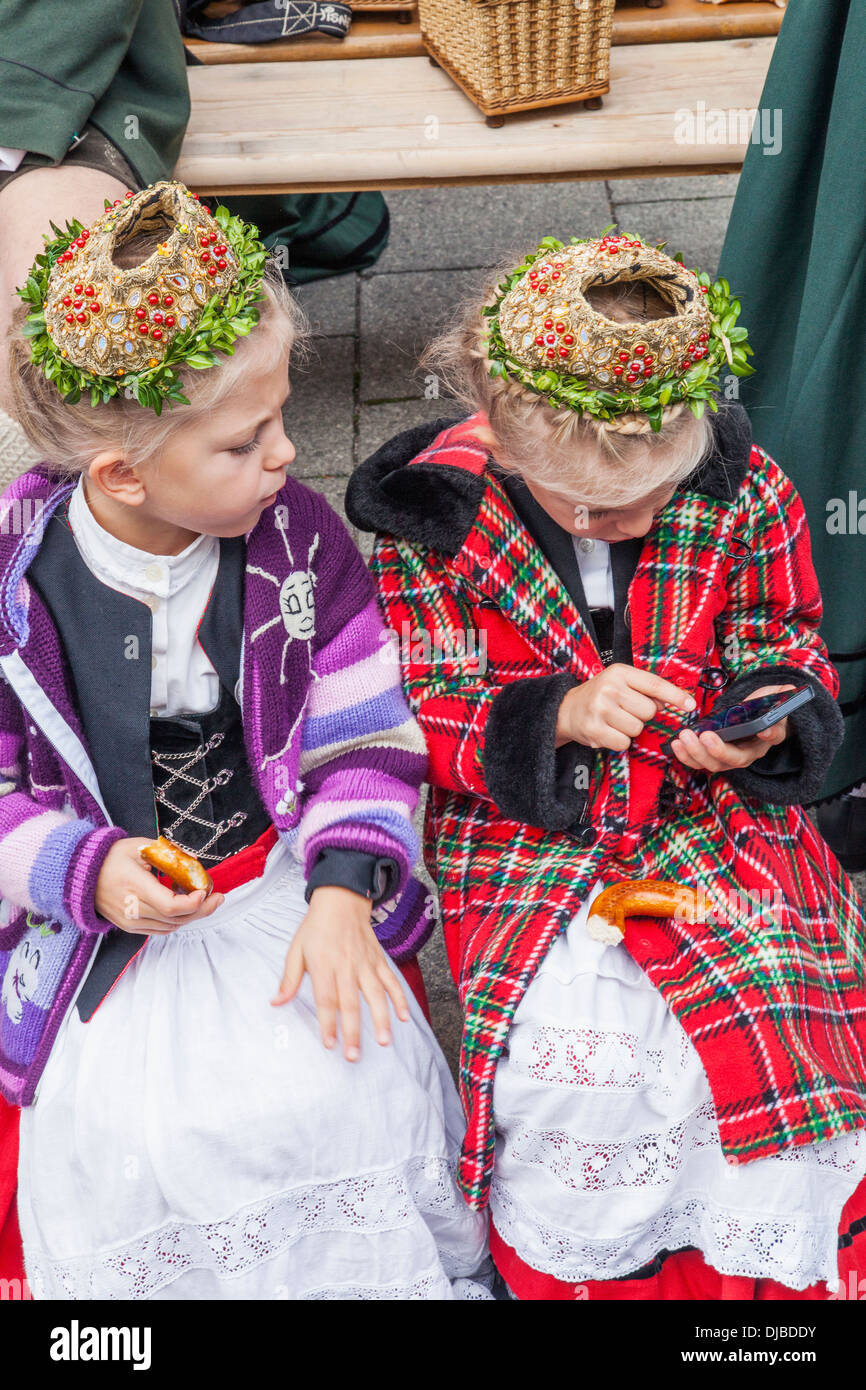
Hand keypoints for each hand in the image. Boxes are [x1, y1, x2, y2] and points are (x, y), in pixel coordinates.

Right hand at [95, 837, 224, 933]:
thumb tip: (193, 862)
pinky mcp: (129, 927)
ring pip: (170, 927)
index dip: (193, 903)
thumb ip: (167, 854)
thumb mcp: (139, 847)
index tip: (206, 889)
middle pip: (175, 919)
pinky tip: (184, 909)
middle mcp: (132, 909)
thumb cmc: (110, 856)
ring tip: (203, 901)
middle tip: (218, 898)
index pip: (171, 906)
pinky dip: (176, 922)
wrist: (79, 874)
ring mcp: (130, 921)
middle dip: (202, 910)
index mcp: (134, 886)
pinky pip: (160, 930)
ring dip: (191, 916)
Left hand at [272, 885, 409, 1060]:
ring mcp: (365, 964)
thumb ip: (289, 979)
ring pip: (375, 995)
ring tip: (383, 1041)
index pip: (326, 999)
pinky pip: (391, 981)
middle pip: (350, 1003)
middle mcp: (346, 966)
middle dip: (352, 1032)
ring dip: (380, 1019)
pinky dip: (399, 999)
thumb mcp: (295, 950)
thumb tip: (276, 1003)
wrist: (342, 900)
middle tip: (353, 1056)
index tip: (330, 1044)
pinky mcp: (378, 960)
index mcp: (324, 965)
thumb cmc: (315, 928)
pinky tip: (403, 1018)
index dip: (328, 1023)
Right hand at [556, 663, 696, 751]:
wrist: (566, 710)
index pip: (654, 684)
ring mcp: (601, 709)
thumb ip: (645, 689)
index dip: (675, 696)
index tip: (691, 705)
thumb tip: (669, 703)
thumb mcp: (620, 683)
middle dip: (642, 715)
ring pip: (637, 728)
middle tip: (624, 711)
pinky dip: (619, 741)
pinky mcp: (595, 730)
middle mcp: (610, 688)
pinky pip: (624, 742)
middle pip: (649, 711)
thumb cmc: (600, 696)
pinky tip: (608, 731)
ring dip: (630, 729)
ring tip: (614, 721)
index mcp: (619, 672)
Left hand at [670, 683, 795, 773]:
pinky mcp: (713, 757)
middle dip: (718, 749)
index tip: (764, 730)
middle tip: (703, 735)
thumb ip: (781, 695)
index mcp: (768, 736)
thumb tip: (789, 689)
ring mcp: (729, 758)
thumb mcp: (773, 699)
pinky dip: (686, 756)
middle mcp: (749, 753)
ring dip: (696, 753)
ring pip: (714, 764)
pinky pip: (699, 762)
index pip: (773, 737)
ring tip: (683, 738)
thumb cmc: (761, 710)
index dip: (769, 734)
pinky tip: (676, 743)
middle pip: (735, 759)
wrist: (749, 722)